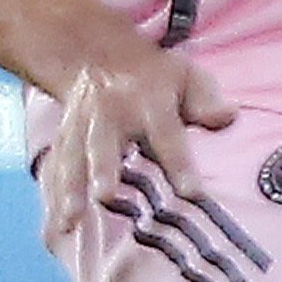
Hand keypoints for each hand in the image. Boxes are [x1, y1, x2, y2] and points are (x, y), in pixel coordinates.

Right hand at [39, 46, 237, 246]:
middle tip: (106, 196)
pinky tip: (56, 226)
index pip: (167, 134)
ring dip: (70, 189)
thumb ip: (206, 99)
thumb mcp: (186, 75)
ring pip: (73, 157)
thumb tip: (228, 116)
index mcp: (149, 101)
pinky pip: (56, 167)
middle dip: (104, 169)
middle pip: (105, 143)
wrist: (99, 55)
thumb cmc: (155, 76)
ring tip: (70, 220)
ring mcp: (82, 125)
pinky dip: (53, 196)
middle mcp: (111, 113)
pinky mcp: (64, 137)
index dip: (180, 164)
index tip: (191, 193)